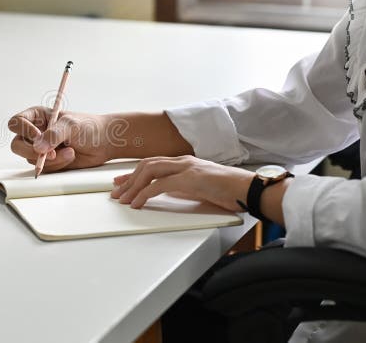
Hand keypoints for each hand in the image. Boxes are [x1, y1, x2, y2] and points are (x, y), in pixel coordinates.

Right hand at [8, 106, 118, 172]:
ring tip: (70, 152)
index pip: (16, 123)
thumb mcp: (71, 125)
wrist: (104, 142)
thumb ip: (53, 135)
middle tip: (51, 154)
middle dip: (33, 152)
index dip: (24, 131)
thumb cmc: (89, 127)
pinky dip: (56, 166)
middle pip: (17, 145)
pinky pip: (43, 168)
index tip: (38, 136)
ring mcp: (40, 149)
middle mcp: (35, 132)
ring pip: (30, 159)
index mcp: (37, 117)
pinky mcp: (48, 162)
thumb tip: (37, 147)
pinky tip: (70, 157)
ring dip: (50, 160)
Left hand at [110, 155, 254, 210]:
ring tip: (123, 199)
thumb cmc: (230, 191)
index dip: (134, 173)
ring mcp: (185, 168)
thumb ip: (185, 187)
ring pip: (149, 172)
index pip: (153, 164)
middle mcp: (183, 161)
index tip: (122, 182)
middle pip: (146, 165)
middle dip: (128, 179)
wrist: (249, 189)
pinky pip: (158, 185)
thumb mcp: (202, 188)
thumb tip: (169, 194)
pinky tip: (137, 203)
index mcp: (185, 162)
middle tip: (116, 192)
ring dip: (132, 186)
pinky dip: (144, 194)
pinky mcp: (189, 179)